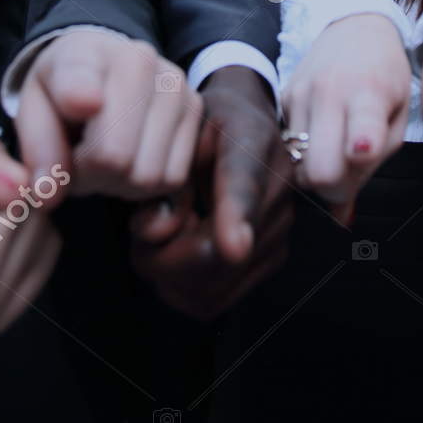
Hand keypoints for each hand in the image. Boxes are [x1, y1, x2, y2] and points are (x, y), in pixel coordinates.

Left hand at [15, 30, 201, 202]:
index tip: (78, 119)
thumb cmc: (62, 91)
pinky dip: (146, 185)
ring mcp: (178, 89)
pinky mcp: (197, 115)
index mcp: (89, 54)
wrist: (103, 67)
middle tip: (77, 160)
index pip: (82, 105)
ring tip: (103, 159)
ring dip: (118, 184)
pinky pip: (172, 179)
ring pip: (148, 177)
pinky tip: (130, 162)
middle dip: (89, 175)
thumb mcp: (32, 110)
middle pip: (116, 160)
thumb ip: (37, 149)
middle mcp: (144, 64)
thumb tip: (48, 195)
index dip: (77, 124)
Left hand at [127, 67, 292, 319]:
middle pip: (218, 257)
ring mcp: (280, 228)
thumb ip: (164, 179)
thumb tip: (158, 232)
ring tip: (164, 240)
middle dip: (163, 260)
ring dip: (172, 278)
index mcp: (251, 140)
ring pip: (213, 288)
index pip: (243, 184)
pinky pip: (216, 298)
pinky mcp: (272, 257)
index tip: (234, 249)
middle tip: (142, 235)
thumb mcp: (174, 133)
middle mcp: (278, 188)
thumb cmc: (199, 126)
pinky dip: (186, 289)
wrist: (242, 124)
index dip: (237, 217)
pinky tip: (181, 256)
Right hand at [280, 13, 408, 224]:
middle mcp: (328, 93)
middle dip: (333, 188)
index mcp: (369, 93)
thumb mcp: (398, 113)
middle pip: (318, 170)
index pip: (361, 132)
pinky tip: (318, 141)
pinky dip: (300, 155)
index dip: (360, 152)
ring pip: (296, 166)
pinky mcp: (282, 98)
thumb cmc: (386, 74)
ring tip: (334, 157)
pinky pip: (285, 147)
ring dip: (315, 174)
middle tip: (347, 180)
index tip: (362, 153)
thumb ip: (375, 163)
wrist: (355, 27)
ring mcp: (299, 95)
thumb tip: (341, 217)